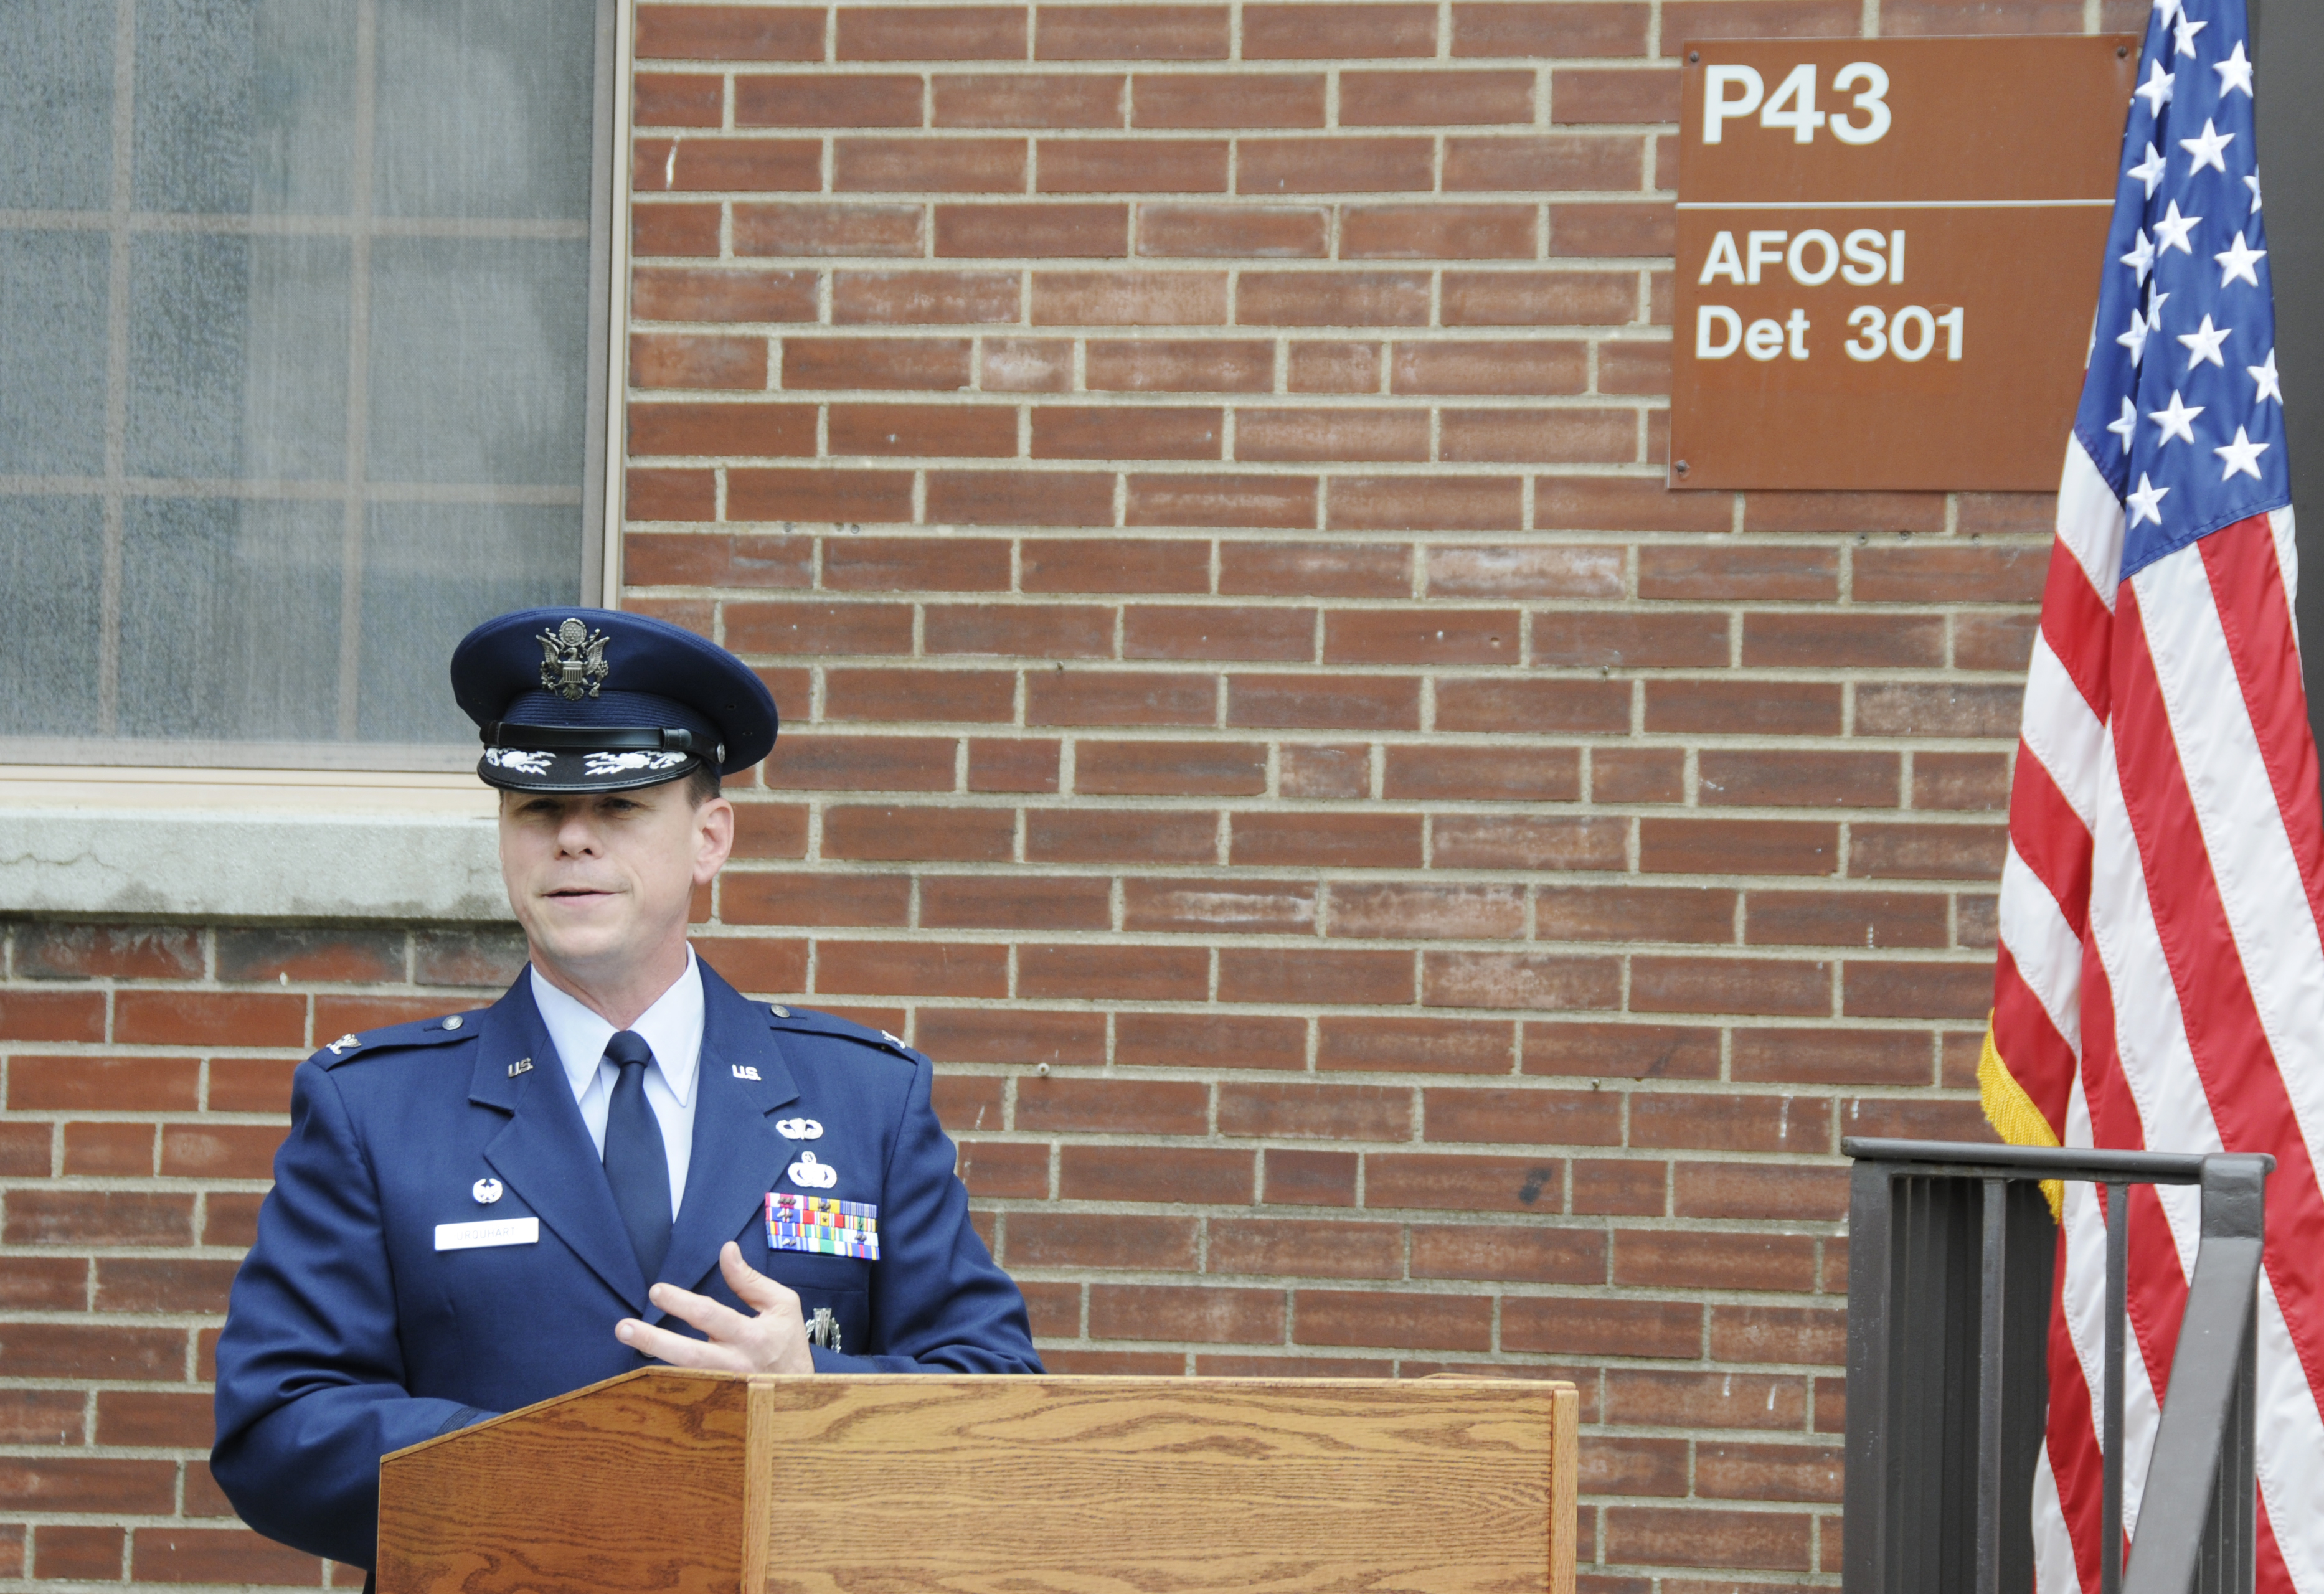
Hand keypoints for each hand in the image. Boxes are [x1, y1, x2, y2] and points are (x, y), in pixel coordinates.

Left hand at [614, 1242, 814, 1374]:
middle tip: (623, 1327)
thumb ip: (750, 1280)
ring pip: (682, 1378)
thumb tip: (726, 1250)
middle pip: (689, 1355)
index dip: (682, 1303)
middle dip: (654, 1339)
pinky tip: (637, 1372)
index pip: (712, 1316)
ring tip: (625, 1340)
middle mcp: (735, 1366)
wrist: (801, 1393)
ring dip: (652, 1359)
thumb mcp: (782, 1305)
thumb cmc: (788, 1343)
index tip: (656, 1291)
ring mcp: (724, 1389)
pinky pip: (685, 1392)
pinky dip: (661, 1381)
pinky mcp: (716, 1403)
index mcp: (753, 1336)